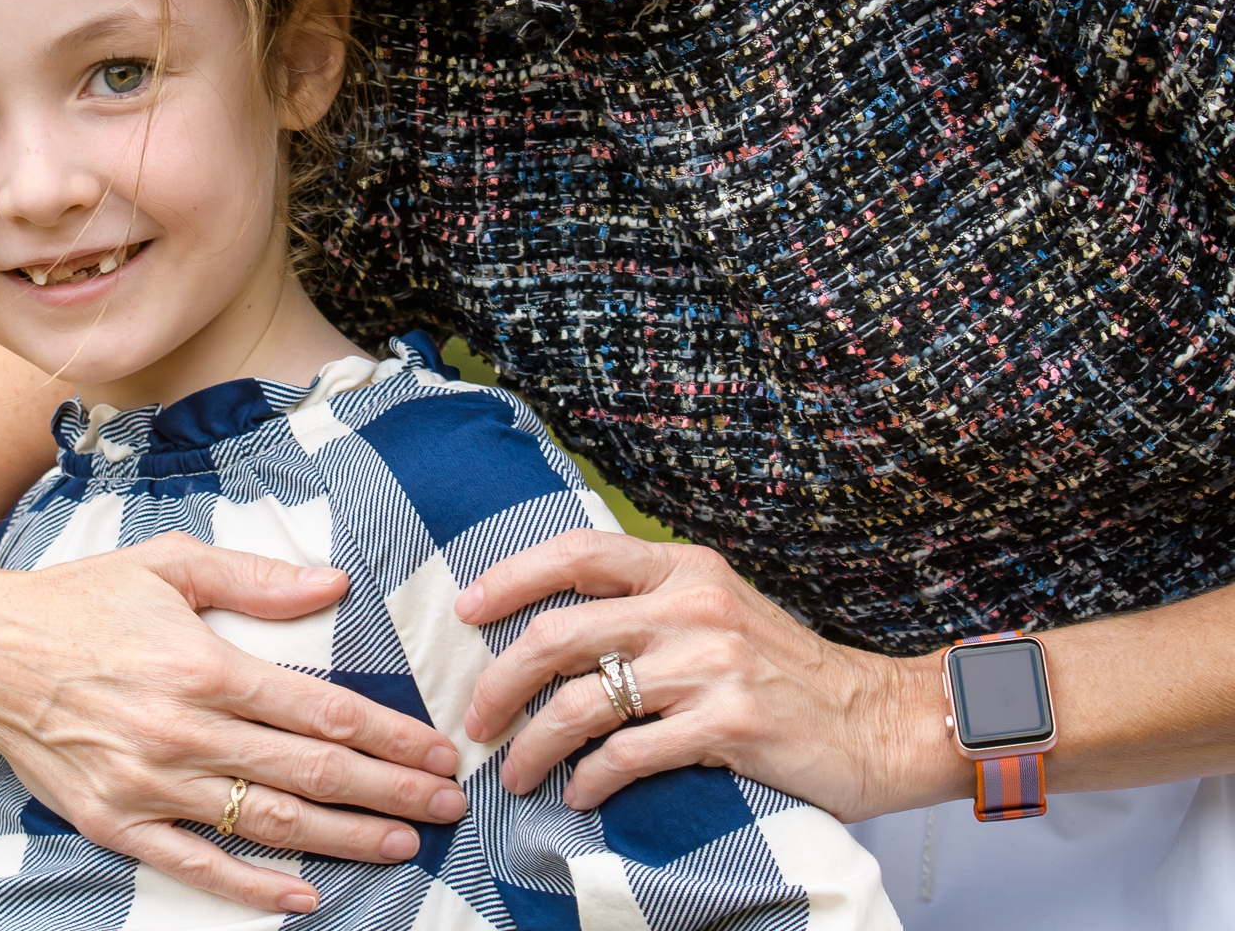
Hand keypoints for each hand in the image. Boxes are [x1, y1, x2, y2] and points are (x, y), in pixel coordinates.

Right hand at [0, 535, 470, 914]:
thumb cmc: (83, 598)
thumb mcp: (169, 563)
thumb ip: (254, 579)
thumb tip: (334, 585)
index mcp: (203, 664)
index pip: (318, 708)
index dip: (386, 733)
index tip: (435, 748)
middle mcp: (184, 731)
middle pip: (308, 770)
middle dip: (388, 790)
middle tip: (448, 803)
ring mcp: (150, 785)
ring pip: (267, 821)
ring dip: (344, 836)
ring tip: (405, 841)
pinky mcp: (117, 824)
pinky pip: (197, 864)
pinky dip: (253, 887)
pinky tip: (304, 894)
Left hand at [456, 532, 959, 821]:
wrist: (881, 720)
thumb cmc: (785, 669)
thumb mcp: (716, 610)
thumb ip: (647, 605)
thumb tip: (555, 622)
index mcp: (681, 568)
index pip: (574, 551)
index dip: (510, 577)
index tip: (466, 608)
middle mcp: (690, 605)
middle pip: (559, 633)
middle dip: (501, 680)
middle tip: (475, 719)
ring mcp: (709, 664)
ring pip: (584, 699)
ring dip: (535, 743)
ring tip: (514, 773)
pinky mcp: (728, 725)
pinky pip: (630, 755)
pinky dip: (592, 780)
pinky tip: (580, 796)